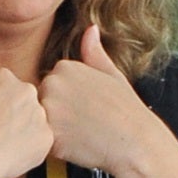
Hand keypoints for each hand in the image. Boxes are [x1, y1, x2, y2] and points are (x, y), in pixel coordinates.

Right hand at [0, 67, 52, 177]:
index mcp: (3, 78)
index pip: (5, 87)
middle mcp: (25, 91)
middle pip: (23, 102)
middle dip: (13, 115)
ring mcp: (39, 115)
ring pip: (33, 123)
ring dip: (22, 132)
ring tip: (2, 146)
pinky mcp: (46, 138)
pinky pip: (39, 144)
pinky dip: (28, 151)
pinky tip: (10, 155)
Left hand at [39, 24, 159, 174]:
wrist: (136, 143)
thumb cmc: (127, 111)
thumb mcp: (112, 74)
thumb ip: (94, 53)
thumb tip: (90, 29)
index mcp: (64, 67)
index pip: (53, 85)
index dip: (70, 100)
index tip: (87, 107)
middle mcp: (52, 84)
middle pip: (43, 102)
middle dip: (59, 114)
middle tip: (85, 122)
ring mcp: (49, 110)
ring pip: (42, 123)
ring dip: (57, 130)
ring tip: (82, 134)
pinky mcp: (49, 136)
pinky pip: (45, 143)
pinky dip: (58, 147)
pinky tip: (78, 145)